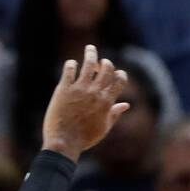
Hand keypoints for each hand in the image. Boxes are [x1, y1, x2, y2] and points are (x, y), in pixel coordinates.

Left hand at [41, 45, 128, 161]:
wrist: (63, 142)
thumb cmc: (85, 138)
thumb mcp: (104, 127)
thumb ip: (115, 114)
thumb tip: (126, 105)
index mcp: (107, 102)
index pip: (119, 80)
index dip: (120, 74)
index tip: (117, 73)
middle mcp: (95, 93)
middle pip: (106, 69)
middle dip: (107, 63)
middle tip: (102, 62)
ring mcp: (79, 89)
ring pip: (89, 65)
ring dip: (91, 54)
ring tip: (90, 48)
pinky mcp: (63, 89)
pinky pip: (69, 70)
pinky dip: (72, 64)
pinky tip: (72, 63)